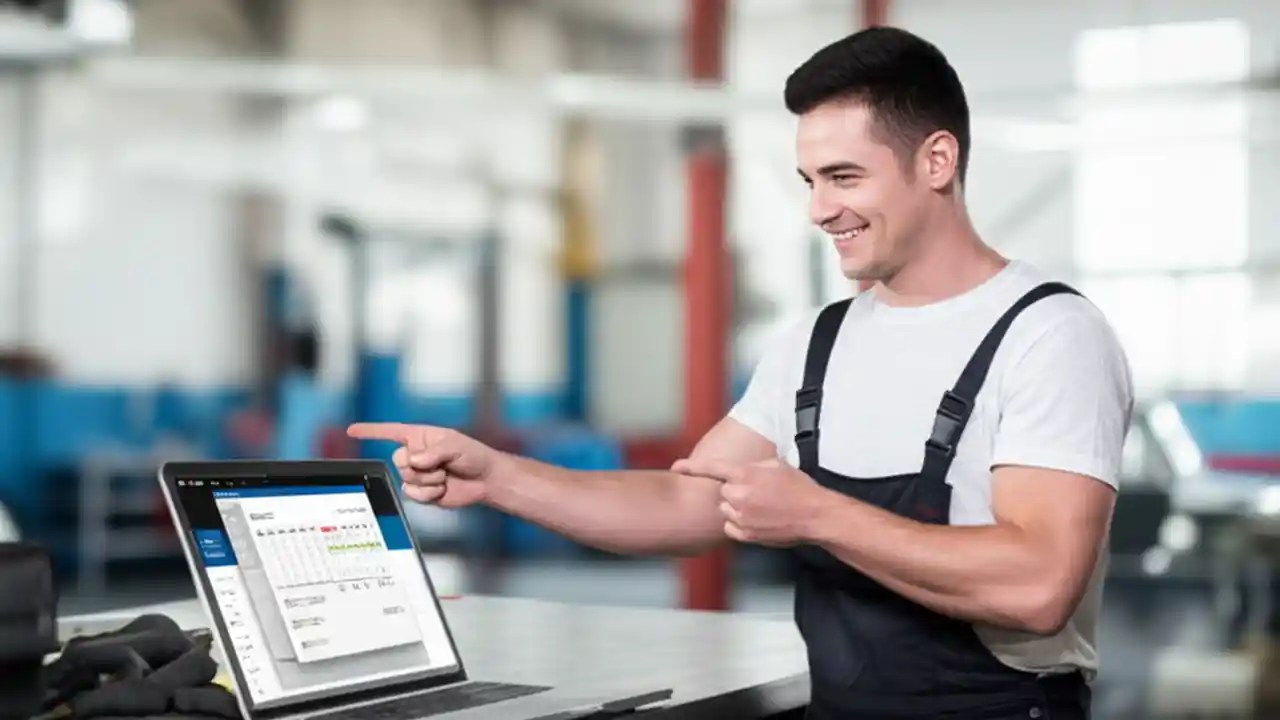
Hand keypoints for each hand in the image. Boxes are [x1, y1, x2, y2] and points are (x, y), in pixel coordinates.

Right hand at [347, 423, 502, 507]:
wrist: (484, 480)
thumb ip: (433, 452)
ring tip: (444, 476)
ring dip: (428, 480)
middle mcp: (415, 454)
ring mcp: (417, 474)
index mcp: (420, 436)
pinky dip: (429, 493)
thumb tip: (414, 462)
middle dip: (420, 465)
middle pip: (398, 460)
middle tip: (441, 465)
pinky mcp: (422, 491)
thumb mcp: (454, 445)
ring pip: (406, 478)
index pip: (390, 431)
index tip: (351, 430)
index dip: (370, 431)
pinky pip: (413, 494)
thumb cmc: (472, 455)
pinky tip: (442, 489)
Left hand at [671, 457, 828, 546]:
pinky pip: (730, 528)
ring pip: (726, 510)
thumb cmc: (799, 488)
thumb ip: (752, 466)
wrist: (815, 515)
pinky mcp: (746, 535)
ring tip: (761, 507)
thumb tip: (740, 469)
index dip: (692, 467)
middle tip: (757, 492)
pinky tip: (758, 520)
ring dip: (736, 508)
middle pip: (722, 492)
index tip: (677, 467)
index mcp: (745, 474)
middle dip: (734, 491)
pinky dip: (739, 524)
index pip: (712, 468)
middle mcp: (739, 495)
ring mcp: (741, 517)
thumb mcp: (777, 464)